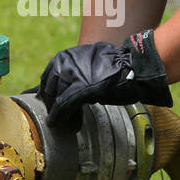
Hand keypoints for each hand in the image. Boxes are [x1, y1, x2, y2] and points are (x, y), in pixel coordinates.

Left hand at [36, 29, 172, 126]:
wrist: (131, 69)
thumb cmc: (113, 68)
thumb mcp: (87, 63)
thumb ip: (73, 71)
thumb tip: (62, 85)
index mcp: (66, 56)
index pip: (48, 77)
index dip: (48, 92)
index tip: (51, 102)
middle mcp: (65, 63)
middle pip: (49, 88)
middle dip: (51, 103)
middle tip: (56, 114)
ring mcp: (72, 75)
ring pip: (55, 98)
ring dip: (56, 111)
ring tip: (60, 121)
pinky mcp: (79, 89)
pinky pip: (63, 106)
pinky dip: (58, 116)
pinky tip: (57, 123)